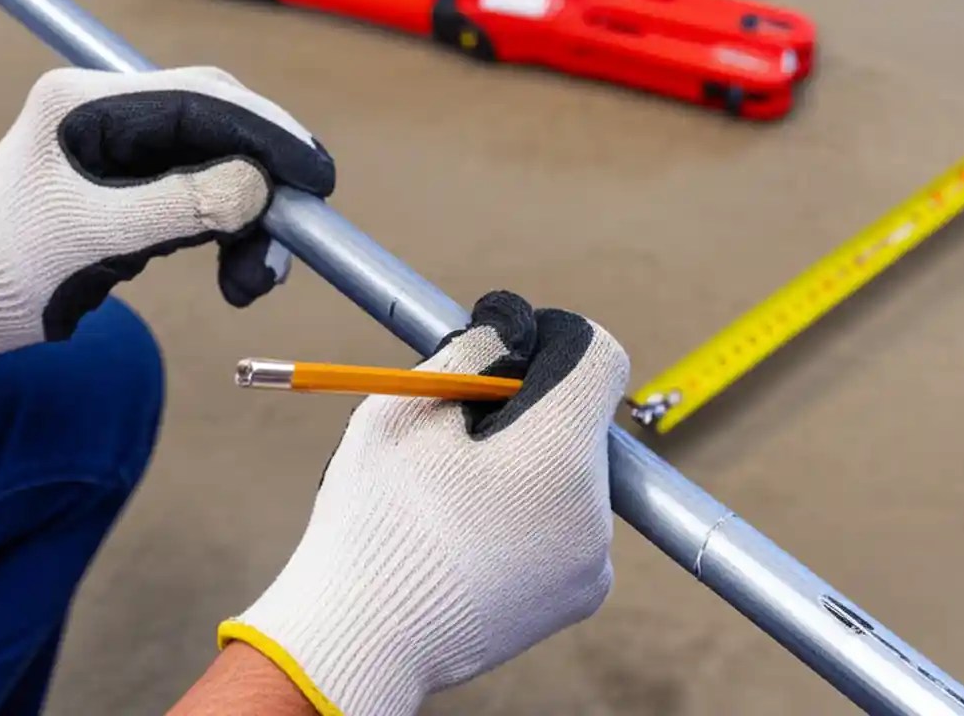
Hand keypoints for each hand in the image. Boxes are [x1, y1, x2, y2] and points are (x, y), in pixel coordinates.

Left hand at [0, 66, 333, 370]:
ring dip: (254, 223)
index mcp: (88, 103)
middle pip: (222, 126)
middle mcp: (110, 112)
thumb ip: (182, 206)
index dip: (270, 134)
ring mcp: (126, 149)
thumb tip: (259, 186)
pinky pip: (207, 197)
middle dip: (267, 183)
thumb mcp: (99, 237)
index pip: (203, 99)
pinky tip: (237, 277)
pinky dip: (233, 236)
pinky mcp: (137, 184)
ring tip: (256, 281)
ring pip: (222, 166)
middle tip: (296, 235)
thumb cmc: (11, 269)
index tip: (317, 176)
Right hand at [219, 291, 628, 715]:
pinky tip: (479, 536)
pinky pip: (575, 527)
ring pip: (578, 474)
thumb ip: (475, 349)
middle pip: (583, 421)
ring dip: (534, 467)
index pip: (600, 360)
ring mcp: (594, 558)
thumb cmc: (376, 519)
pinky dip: (538, 517)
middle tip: (463, 442)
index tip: (509, 362)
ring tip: (461, 499)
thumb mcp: (407, 408)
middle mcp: (594, 507)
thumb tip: (516, 326)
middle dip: (534, 414)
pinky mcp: (585, 593)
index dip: (555, 345)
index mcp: (557, 454)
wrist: (363, 637)